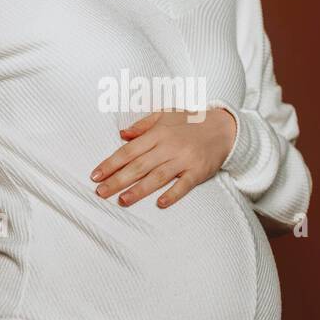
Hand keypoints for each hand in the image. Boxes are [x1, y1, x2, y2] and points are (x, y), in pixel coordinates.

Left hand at [89, 107, 237, 208]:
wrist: (224, 127)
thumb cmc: (191, 121)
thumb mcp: (165, 115)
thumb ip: (143, 125)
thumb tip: (122, 134)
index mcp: (158, 133)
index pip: (129, 151)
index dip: (110, 164)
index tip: (95, 175)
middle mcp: (169, 146)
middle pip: (139, 166)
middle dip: (117, 180)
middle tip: (100, 192)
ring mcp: (184, 160)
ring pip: (157, 177)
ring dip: (139, 190)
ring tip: (122, 201)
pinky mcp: (198, 171)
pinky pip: (184, 185)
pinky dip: (173, 194)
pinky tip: (160, 204)